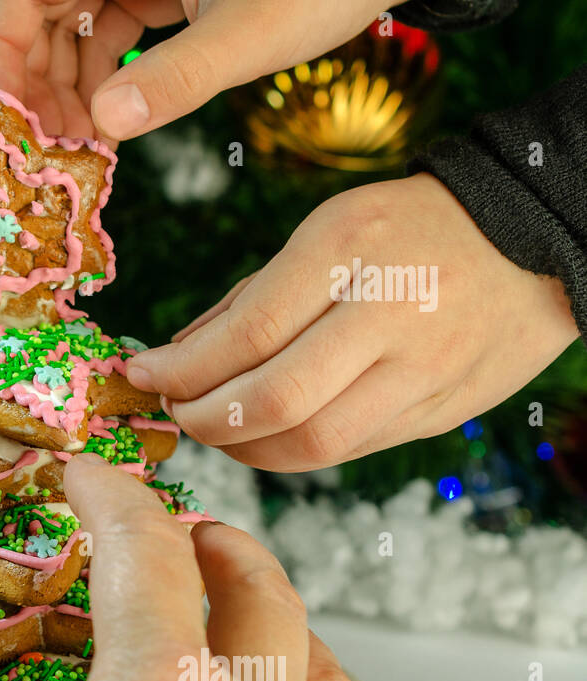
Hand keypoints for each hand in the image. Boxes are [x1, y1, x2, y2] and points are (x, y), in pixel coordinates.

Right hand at [0, 0, 430, 141]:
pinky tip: (113, 123)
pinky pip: (111, 27)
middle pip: (41, 7)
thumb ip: (177, 79)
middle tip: (50, 148)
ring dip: (69, 85)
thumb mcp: (251, 34)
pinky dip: (105, 75)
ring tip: (82, 147)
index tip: (7, 115)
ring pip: (73, 22)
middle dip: (38, 78)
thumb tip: (105, 128)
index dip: (3, 50)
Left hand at [124, 174, 578, 470]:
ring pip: (314, 443)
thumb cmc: (409, 229)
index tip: (142, 373)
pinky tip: (266, 436)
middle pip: (275, 401)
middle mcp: (389, 316)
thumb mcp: (325, 231)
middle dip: (205, 417)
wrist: (538, 237)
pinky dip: (294, 451)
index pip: (247, 335)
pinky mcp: (443, 411)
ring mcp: (423, 372)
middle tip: (175, 409)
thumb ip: (252, 298)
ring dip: (244, 449)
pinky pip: (352, 450)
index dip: (183, 369)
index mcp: (350, 253)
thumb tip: (178, 355)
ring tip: (214, 428)